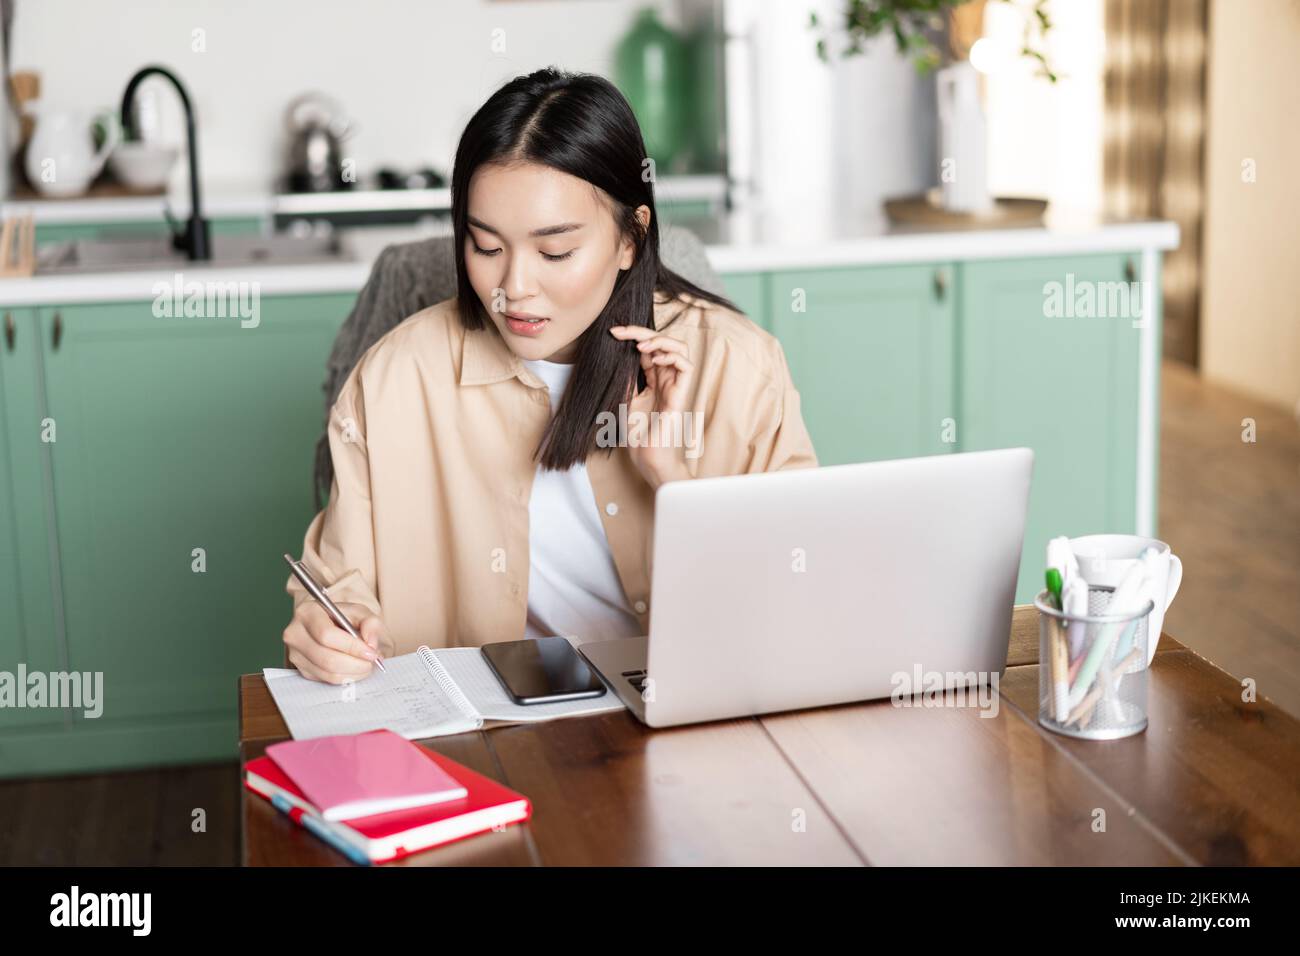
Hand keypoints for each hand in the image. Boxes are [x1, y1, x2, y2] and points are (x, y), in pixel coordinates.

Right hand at [282, 602, 386, 683]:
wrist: (328, 624)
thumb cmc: (343, 617)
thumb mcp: (360, 612)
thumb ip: (370, 623)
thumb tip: (370, 644)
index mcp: (307, 612)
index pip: (327, 635)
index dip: (352, 647)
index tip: (371, 653)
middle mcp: (295, 634)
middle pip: (327, 658)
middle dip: (356, 664)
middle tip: (372, 662)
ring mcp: (295, 654)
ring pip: (328, 673)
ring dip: (353, 673)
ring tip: (366, 665)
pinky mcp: (301, 669)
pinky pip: (326, 680)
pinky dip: (346, 677)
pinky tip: (355, 668)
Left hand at [609, 325, 696, 488]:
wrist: (646, 456)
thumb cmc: (638, 434)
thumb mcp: (625, 399)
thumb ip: (627, 378)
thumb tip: (621, 354)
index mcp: (653, 380)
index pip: (647, 348)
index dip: (632, 336)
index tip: (613, 333)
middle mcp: (666, 379)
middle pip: (663, 342)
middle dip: (642, 331)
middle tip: (621, 331)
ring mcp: (675, 385)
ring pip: (680, 348)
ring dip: (660, 340)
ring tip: (641, 344)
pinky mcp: (681, 394)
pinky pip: (686, 366)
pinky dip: (672, 357)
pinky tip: (654, 360)